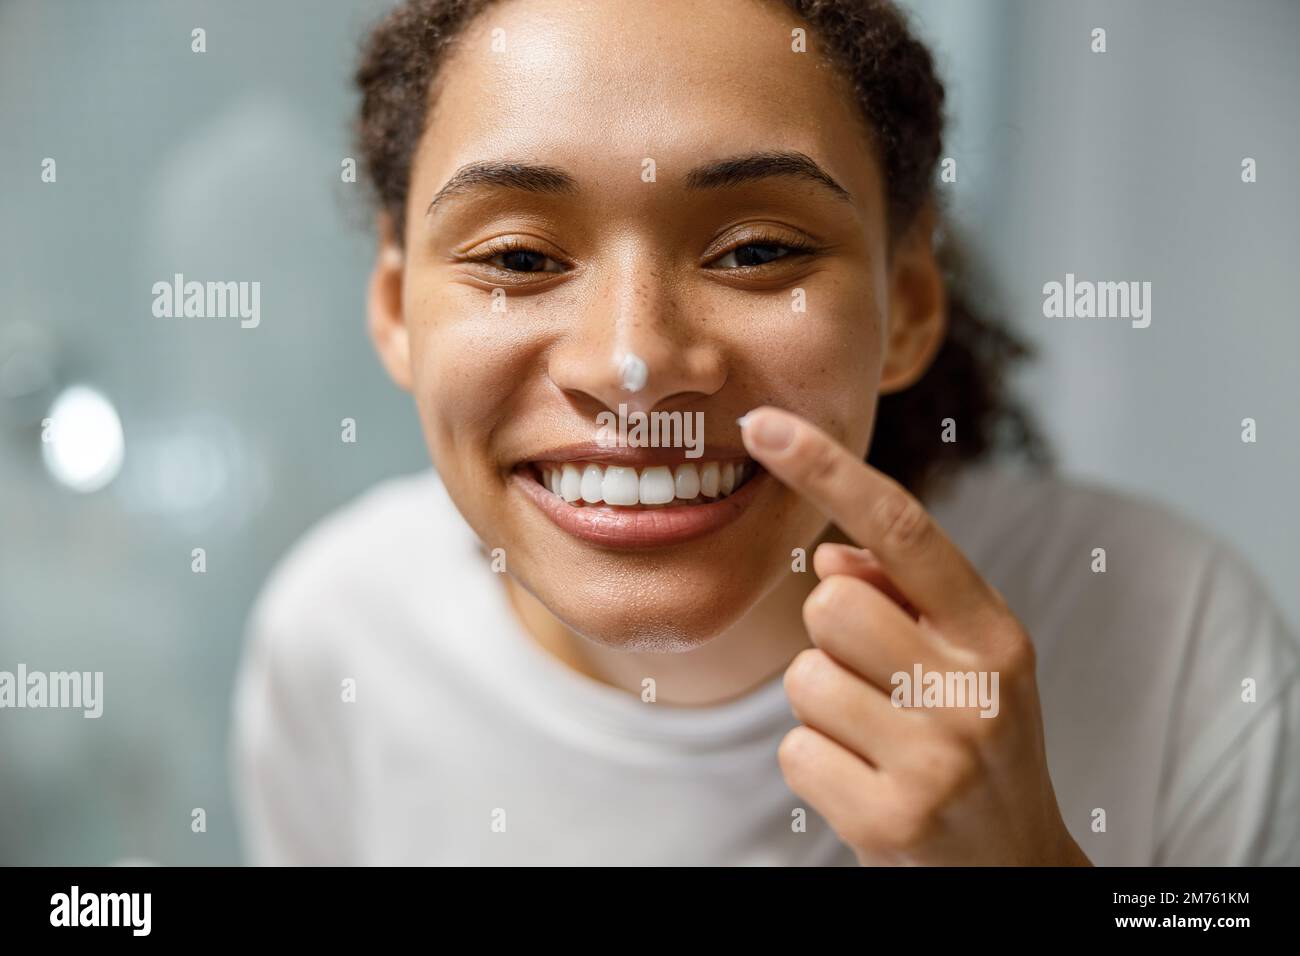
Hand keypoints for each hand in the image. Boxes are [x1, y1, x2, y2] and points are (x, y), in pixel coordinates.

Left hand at [739, 406, 1089, 865]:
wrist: (1016, 873)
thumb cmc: (977, 746)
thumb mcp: (970, 663)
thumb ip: (907, 600)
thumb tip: (831, 559)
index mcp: (994, 633)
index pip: (904, 529)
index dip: (829, 470)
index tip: (763, 423)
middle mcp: (974, 688)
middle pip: (828, 608)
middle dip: (831, 641)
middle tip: (877, 687)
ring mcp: (935, 758)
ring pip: (803, 679)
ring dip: (823, 708)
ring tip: (878, 743)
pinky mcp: (891, 817)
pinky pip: (793, 749)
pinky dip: (816, 765)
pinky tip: (868, 787)